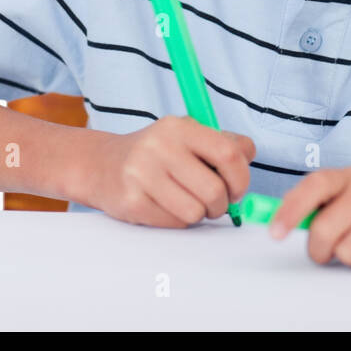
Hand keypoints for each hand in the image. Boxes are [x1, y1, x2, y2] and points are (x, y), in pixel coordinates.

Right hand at [73, 116, 255, 226]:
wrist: (102, 165)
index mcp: (180, 127)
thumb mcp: (188, 136)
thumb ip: (223, 143)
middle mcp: (160, 146)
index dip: (241, 178)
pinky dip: (179, 221)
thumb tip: (248, 156)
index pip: (228, 153)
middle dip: (221, 205)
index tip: (238, 189)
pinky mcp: (132, 201)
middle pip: (214, 190)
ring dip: (199, 214)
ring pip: (195, 212)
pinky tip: (167, 206)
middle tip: (214, 203)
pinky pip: (174, 223)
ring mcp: (142, 174)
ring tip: (188, 202)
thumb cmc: (157, 153)